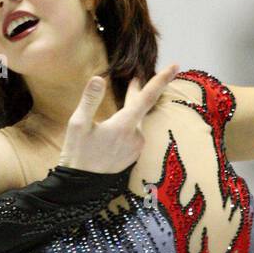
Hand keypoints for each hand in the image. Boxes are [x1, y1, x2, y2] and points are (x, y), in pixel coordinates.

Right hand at [59, 64, 179, 171]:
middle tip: (134, 79)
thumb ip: (90, 99)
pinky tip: (117, 128)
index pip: (147, 97)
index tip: (176, 66)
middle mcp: (136, 136)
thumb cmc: (78, 153)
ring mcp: (137, 148)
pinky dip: (129, 125)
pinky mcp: (135, 156)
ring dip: (130, 111)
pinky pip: (135, 134)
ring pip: (137, 121)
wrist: (81, 186)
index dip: (161, 79)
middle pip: (141, 107)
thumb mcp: (78, 124)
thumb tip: (99, 78)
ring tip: (122, 103)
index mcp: (124, 125)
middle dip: (137, 92)